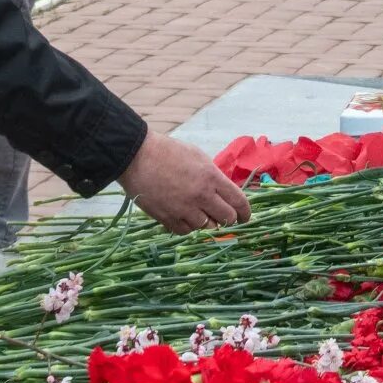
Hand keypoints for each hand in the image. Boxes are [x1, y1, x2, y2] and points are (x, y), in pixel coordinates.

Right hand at [118, 132, 250, 232]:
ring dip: (206, 221)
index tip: (245, 216)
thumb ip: (213, 176)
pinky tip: (183, 215)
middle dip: (228, 218)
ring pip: (206, 227)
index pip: (239, 202)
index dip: (246, 212)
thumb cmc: (168, 151)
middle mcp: (201, 196)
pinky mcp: (168, 218)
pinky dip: (188, 226)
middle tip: (224, 216)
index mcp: (211, 177)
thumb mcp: (197, 156)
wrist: (136, 157)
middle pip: (227, 218)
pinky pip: (186, 231)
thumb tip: (224, 192)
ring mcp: (184, 209)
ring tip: (199, 212)